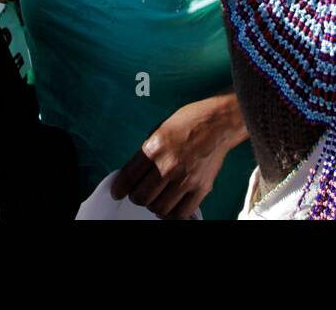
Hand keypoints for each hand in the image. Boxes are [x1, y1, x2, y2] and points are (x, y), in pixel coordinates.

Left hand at [111, 93, 247, 219]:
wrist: (218, 123)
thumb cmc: (189, 122)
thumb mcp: (159, 130)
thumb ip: (146, 152)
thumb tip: (134, 174)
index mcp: (155, 148)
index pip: (128, 177)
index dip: (119, 189)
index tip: (118, 193)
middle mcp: (168, 165)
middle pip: (141, 197)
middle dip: (137, 197)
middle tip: (140, 193)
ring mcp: (185, 178)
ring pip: (159, 208)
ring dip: (154, 205)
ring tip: (157, 198)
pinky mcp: (201, 188)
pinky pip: (181, 212)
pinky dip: (172, 213)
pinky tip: (171, 205)